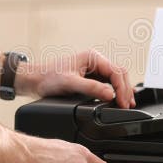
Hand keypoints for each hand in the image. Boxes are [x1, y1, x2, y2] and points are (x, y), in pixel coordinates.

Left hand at [19, 49, 135, 108]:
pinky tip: (117, 99)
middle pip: (119, 74)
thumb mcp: (70, 83)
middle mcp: (95, 61)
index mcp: (93, 57)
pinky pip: (107, 83)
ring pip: (115, 78)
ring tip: (126, 104)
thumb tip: (110, 94)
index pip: (116, 72)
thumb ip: (91, 88)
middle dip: (125, 89)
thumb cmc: (48, 78)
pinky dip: (114, 91)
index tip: (122, 102)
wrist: (34, 80)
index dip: (122, 88)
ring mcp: (93, 69)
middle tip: (127, 105)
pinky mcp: (90, 77)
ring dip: (122, 90)